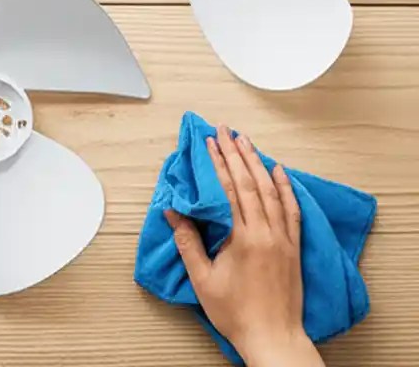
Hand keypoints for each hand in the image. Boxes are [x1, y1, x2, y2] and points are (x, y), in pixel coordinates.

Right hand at [165, 129, 323, 366]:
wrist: (272, 336)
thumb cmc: (234, 312)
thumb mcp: (202, 278)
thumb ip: (188, 241)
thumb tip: (173, 212)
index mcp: (243, 238)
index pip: (228, 190)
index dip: (218, 163)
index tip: (210, 142)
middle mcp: (267, 232)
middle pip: (250, 183)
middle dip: (236, 154)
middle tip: (225, 131)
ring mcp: (283, 238)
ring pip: (271, 191)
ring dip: (258, 163)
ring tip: (247, 142)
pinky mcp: (294, 246)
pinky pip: (292, 209)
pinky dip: (285, 187)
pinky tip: (279, 172)